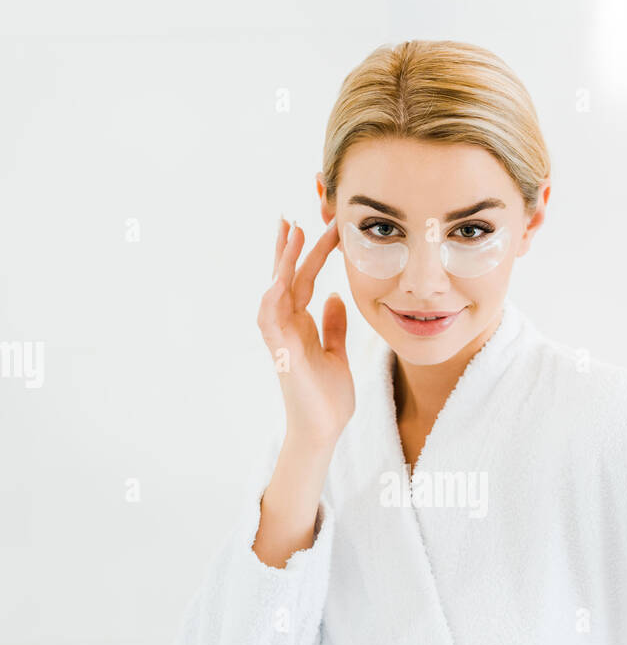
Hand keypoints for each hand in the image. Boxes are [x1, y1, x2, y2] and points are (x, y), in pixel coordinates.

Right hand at [258, 218, 354, 447]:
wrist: (324, 429)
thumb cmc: (328, 396)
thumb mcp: (337, 352)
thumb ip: (333, 326)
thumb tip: (336, 297)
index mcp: (300, 324)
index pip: (304, 279)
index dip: (310, 254)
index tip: (318, 227)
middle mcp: (287, 325)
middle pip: (288, 277)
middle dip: (292, 247)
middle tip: (297, 216)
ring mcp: (281, 337)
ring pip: (277, 290)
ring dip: (283, 262)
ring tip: (292, 232)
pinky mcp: (280, 351)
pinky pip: (271, 318)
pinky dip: (273, 296)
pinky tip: (280, 277)